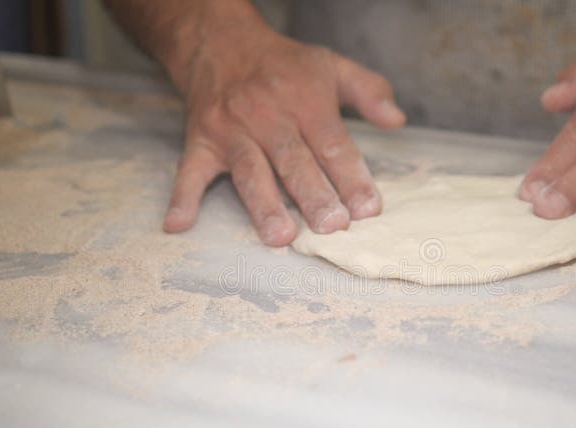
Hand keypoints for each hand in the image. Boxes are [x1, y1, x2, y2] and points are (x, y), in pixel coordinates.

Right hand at [163, 20, 405, 244]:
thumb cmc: (283, 64)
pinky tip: (178, 225)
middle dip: (313, 195)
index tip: (368, 209)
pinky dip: (182, 197)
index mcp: (305, 101)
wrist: (218, 42)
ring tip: (280, 237)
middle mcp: (268, 117)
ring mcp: (231, 131)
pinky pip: (189, 171)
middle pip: (293, 161)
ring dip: (263, 205)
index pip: (333, 144)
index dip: (352, 177)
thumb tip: (397, 120)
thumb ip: (368, 90)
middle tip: (331, 227)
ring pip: (249, 171)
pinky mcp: (200, 141)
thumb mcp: (331, 65)